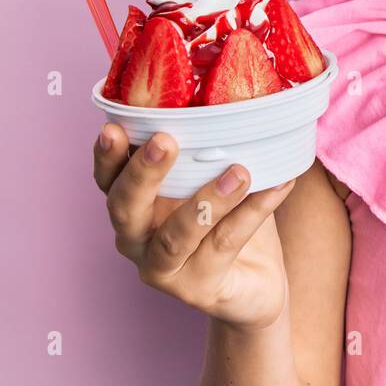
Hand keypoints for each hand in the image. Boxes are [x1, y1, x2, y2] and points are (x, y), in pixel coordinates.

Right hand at [92, 123, 296, 331]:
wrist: (255, 286)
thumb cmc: (228, 221)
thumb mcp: (214, 179)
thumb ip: (212, 149)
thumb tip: (238, 96)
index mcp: (134, 205)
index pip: (108, 179)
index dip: (107, 156)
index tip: (113, 127)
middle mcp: (137, 239)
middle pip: (124, 208)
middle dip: (141, 175)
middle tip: (164, 142)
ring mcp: (163, 269)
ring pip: (175, 237)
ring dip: (205, 201)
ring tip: (238, 172)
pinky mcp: (199, 289)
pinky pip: (225, 246)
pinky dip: (253, 213)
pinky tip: (278, 187)